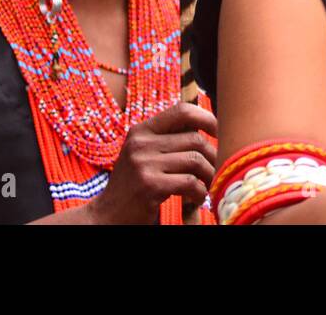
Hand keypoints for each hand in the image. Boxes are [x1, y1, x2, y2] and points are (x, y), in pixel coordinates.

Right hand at [87, 101, 217, 224]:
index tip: (219, 132)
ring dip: (208, 175)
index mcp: (141, 131)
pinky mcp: (150, 186)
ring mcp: (144, 164)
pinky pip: (190, 182)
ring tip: (207, 185)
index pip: (182, 111)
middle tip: (214, 170)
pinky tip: (197, 197)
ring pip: (195, 160)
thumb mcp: (144, 154)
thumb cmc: (134, 184)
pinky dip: (200, 191)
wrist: (106, 215)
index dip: (207, 118)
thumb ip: (168, 139)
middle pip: (194, 139)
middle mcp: (141, 143)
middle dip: (212, 156)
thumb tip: (209, 125)